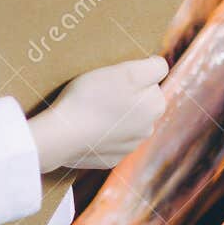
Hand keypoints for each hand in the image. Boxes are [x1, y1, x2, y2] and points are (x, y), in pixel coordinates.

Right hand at [27, 55, 167, 170]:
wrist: (62, 135)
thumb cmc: (93, 97)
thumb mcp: (127, 72)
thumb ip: (154, 67)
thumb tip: (161, 67)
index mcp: (156, 106)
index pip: (153, 79)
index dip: (133, 73)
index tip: (115, 76)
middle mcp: (147, 129)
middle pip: (140, 100)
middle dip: (126, 93)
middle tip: (101, 88)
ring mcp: (128, 146)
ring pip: (125, 120)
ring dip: (114, 113)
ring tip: (91, 106)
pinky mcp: (109, 158)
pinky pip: (108, 138)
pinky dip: (101, 131)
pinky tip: (86, 125)